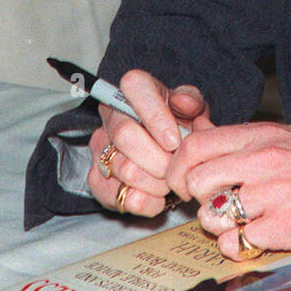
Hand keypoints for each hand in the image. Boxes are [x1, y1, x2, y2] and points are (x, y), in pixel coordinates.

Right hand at [87, 69, 212, 217]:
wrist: (171, 156)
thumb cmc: (181, 126)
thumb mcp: (194, 109)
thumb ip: (191, 101)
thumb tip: (183, 103)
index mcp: (135, 89)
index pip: (134, 89)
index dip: (156, 117)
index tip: (174, 141)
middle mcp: (111, 115)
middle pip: (125, 135)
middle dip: (158, 158)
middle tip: (176, 167)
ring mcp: (100, 148)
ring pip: (124, 169)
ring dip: (156, 182)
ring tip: (170, 181)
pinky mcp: (96, 178)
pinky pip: (116, 195)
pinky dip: (145, 202)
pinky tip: (158, 196)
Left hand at [165, 121, 290, 259]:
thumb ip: (254, 145)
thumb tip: (214, 153)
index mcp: (264, 135)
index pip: (195, 145)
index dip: (180, 167)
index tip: (186, 182)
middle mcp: (263, 161)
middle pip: (194, 181)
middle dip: (199, 199)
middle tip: (220, 206)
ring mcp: (273, 195)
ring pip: (210, 216)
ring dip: (220, 226)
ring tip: (244, 224)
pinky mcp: (285, 229)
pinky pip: (236, 243)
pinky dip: (242, 247)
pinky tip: (262, 239)